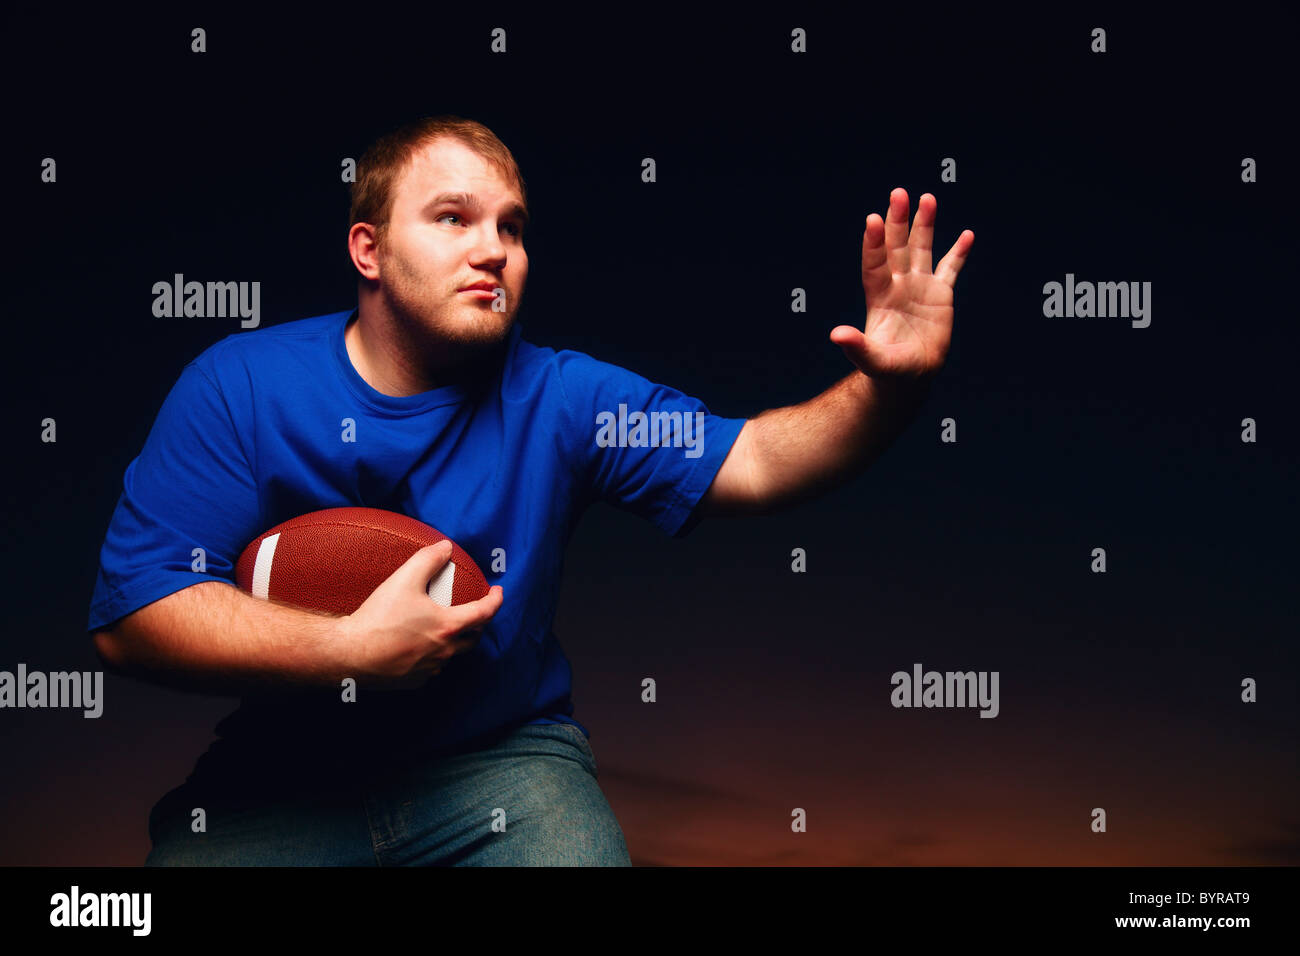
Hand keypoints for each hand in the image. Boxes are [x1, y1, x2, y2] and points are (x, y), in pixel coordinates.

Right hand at [332, 540, 502, 689]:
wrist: (349, 654)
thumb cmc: (378, 618)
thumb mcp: (404, 580)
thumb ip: (428, 559)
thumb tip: (445, 547)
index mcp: (448, 627)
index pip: (484, 613)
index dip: (496, 600)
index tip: (497, 591)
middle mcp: (444, 651)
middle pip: (473, 638)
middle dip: (479, 624)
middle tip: (474, 611)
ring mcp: (429, 669)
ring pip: (451, 655)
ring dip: (454, 641)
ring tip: (444, 627)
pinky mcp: (412, 681)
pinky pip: (431, 668)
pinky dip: (432, 656)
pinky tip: (420, 647)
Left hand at [831, 188, 972, 382]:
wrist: (909, 376)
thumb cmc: (888, 370)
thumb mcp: (873, 360)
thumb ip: (857, 347)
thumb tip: (836, 335)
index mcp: (880, 297)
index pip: (875, 265)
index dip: (874, 244)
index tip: (873, 220)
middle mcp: (898, 285)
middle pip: (896, 247)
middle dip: (897, 221)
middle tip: (898, 193)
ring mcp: (919, 287)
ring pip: (921, 249)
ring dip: (924, 224)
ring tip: (926, 198)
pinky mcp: (940, 295)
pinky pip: (950, 269)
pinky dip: (958, 253)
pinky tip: (967, 235)